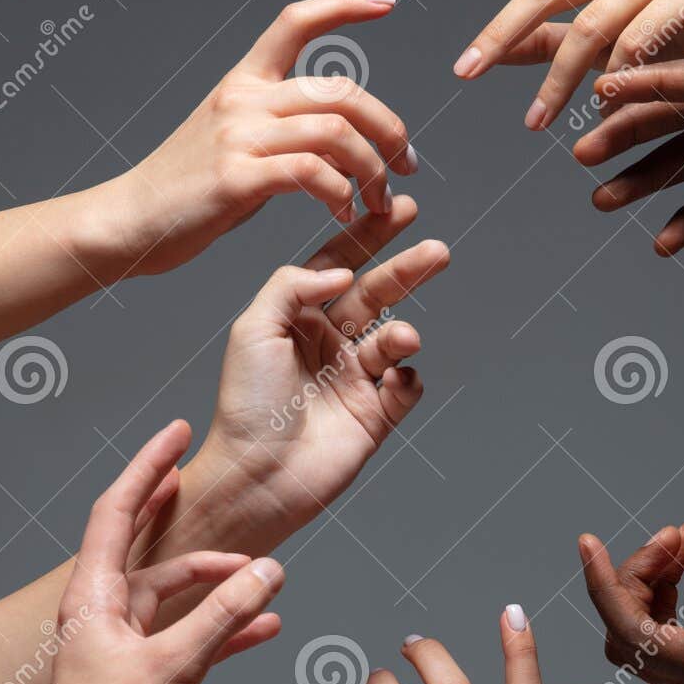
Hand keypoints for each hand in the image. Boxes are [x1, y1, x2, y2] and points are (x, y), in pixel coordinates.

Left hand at [0, 421, 285, 683]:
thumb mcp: (176, 665)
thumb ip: (226, 614)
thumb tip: (269, 572)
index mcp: (94, 597)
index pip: (119, 509)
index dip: (149, 465)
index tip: (178, 432)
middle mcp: (104, 613)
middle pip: (154, 550)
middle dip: (197, 527)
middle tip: (231, 498)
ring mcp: (124, 646)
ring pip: (179, 597)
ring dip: (222, 586)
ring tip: (269, 577)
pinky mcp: (144, 677)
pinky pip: (193, 637)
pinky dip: (227, 628)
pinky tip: (268, 627)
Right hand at [93, 0, 416, 279]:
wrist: (130, 221)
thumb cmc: (189, 189)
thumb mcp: (233, 139)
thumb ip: (278, 125)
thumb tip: (332, 131)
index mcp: (243, 81)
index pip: (295, 21)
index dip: (344, 4)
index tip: (387, 1)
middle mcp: (242, 99)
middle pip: (339, 91)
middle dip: (388, 128)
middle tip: (405, 166)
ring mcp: (238, 136)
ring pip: (335, 132)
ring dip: (372, 170)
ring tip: (379, 201)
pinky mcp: (237, 178)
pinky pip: (312, 174)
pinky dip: (341, 194)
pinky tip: (344, 213)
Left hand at [178, 206, 447, 547]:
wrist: (257, 474)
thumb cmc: (245, 404)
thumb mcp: (254, 329)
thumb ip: (293, 286)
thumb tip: (342, 270)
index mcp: (299, 319)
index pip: (341, 266)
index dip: (369, 237)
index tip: (400, 209)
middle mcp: (329, 344)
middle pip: (377, 295)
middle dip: (407, 271)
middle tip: (437, 251)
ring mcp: (353, 380)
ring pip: (394, 340)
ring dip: (403, 334)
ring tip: (401, 339)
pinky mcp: (374, 417)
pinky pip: (406, 389)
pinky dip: (408, 381)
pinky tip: (395, 382)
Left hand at [437, 0, 683, 129]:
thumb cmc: (681, 51)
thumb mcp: (606, 43)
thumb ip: (554, 40)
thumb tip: (497, 49)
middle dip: (501, 33)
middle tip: (464, 72)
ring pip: (589, 27)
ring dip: (557, 82)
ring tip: (537, 122)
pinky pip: (638, 42)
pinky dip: (615, 79)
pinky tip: (600, 109)